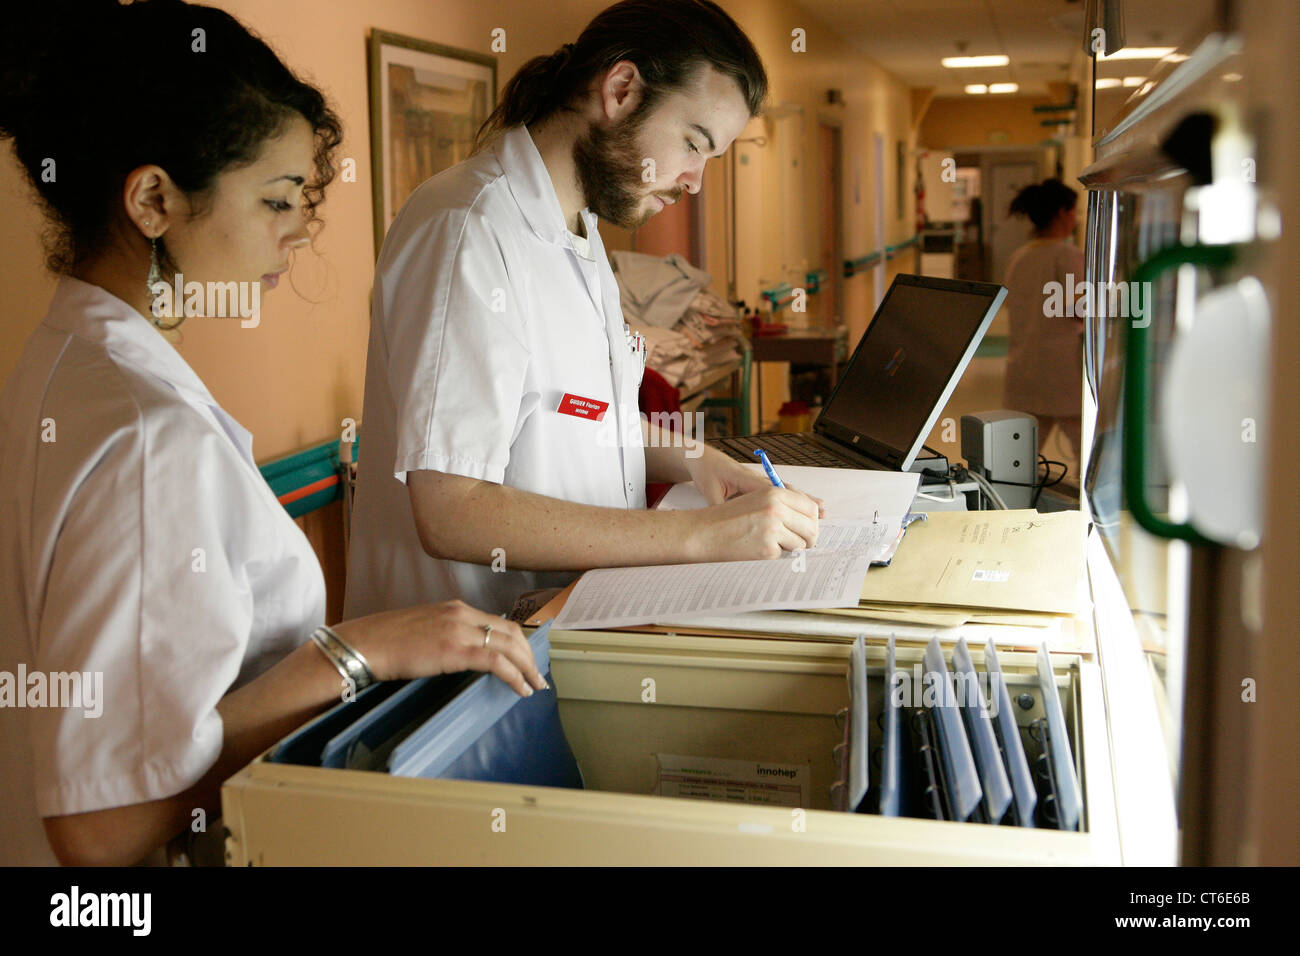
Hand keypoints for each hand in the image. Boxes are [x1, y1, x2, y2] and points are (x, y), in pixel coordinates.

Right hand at [331, 601, 546, 696]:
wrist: (364, 645)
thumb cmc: (385, 643)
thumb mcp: (422, 631)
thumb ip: (445, 636)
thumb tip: (461, 655)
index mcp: (455, 608)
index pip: (499, 621)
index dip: (519, 641)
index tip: (527, 658)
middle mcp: (462, 613)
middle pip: (512, 631)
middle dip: (529, 654)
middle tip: (537, 674)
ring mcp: (460, 630)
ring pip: (510, 646)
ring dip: (527, 667)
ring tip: (534, 685)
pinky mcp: (455, 650)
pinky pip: (497, 662)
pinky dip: (514, 676)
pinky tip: (520, 689)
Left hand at [685, 448, 824, 514]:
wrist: (703, 458)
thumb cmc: (706, 472)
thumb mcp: (710, 491)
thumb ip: (721, 506)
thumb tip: (730, 524)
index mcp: (747, 478)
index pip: (775, 491)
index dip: (794, 502)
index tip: (808, 512)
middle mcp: (757, 478)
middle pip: (787, 490)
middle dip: (805, 502)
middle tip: (823, 512)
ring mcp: (759, 480)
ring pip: (786, 490)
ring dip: (803, 499)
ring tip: (821, 508)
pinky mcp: (756, 483)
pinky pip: (779, 491)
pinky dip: (792, 498)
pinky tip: (802, 504)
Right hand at [686, 485, 820, 560]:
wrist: (702, 532)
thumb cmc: (726, 517)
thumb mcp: (756, 500)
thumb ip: (782, 505)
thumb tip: (811, 519)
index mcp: (774, 493)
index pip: (809, 506)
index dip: (811, 520)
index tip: (809, 527)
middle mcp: (776, 508)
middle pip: (811, 526)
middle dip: (809, 537)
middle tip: (802, 543)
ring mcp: (773, 529)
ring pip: (801, 543)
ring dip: (791, 547)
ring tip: (771, 544)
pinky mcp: (767, 548)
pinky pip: (784, 555)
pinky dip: (774, 554)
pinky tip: (757, 549)